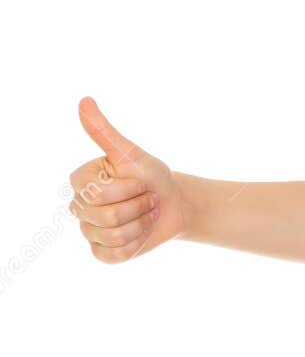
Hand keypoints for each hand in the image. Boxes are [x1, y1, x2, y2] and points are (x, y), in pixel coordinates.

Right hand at [69, 97, 189, 262]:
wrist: (174, 203)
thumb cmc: (152, 175)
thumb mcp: (131, 153)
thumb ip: (105, 132)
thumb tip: (85, 101)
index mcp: (81, 180)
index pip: (99, 194)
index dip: (129, 189)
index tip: (140, 182)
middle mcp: (79, 205)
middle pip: (107, 217)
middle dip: (139, 207)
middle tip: (148, 199)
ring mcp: (89, 230)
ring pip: (112, 236)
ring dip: (141, 225)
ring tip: (146, 214)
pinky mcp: (102, 251)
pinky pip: (112, 255)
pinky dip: (134, 245)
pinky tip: (141, 233)